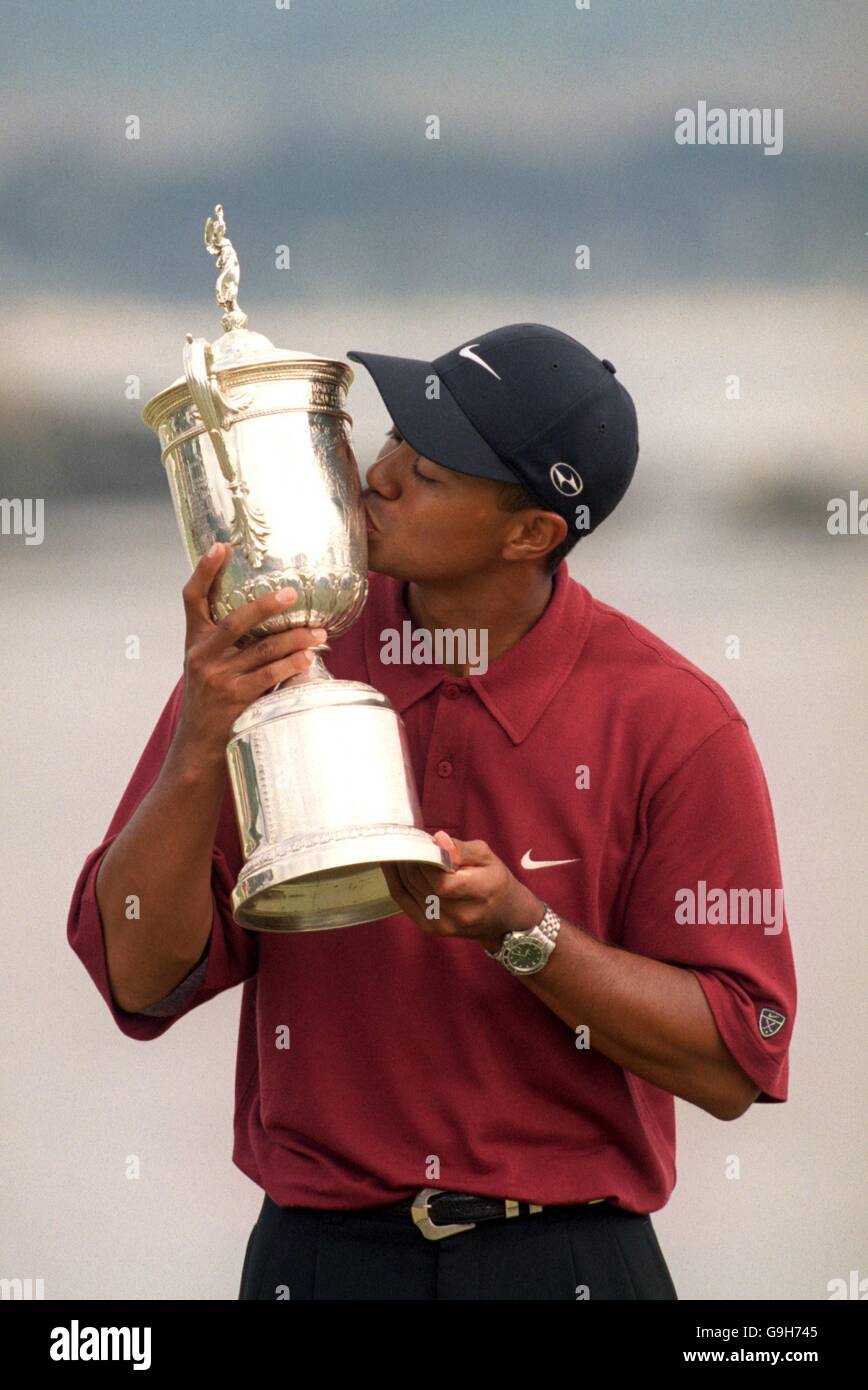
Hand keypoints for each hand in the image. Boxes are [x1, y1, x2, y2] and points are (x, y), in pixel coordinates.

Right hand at [171, 542, 327, 772]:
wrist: (196, 749)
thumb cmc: (209, 704)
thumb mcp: (207, 667)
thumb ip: (227, 643)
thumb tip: (269, 616)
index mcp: (194, 642)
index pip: (192, 598)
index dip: (204, 570)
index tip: (221, 546)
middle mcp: (202, 656)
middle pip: (235, 620)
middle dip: (266, 605)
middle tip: (293, 594)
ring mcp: (218, 678)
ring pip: (262, 649)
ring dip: (294, 638)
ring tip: (318, 632)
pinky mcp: (235, 699)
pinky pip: (269, 676)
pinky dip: (291, 665)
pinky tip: (308, 658)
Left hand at [382, 832, 544, 950]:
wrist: (503, 917)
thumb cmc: (496, 882)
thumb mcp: (488, 857)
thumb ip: (461, 849)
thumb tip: (438, 840)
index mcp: (480, 892)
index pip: (440, 879)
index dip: (424, 859)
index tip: (417, 840)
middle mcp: (459, 914)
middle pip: (421, 884)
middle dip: (410, 860)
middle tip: (404, 841)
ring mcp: (443, 924)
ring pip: (409, 892)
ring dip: (400, 870)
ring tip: (398, 850)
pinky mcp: (431, 928)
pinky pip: (405, 903)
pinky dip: (396, 883)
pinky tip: (392, 868)